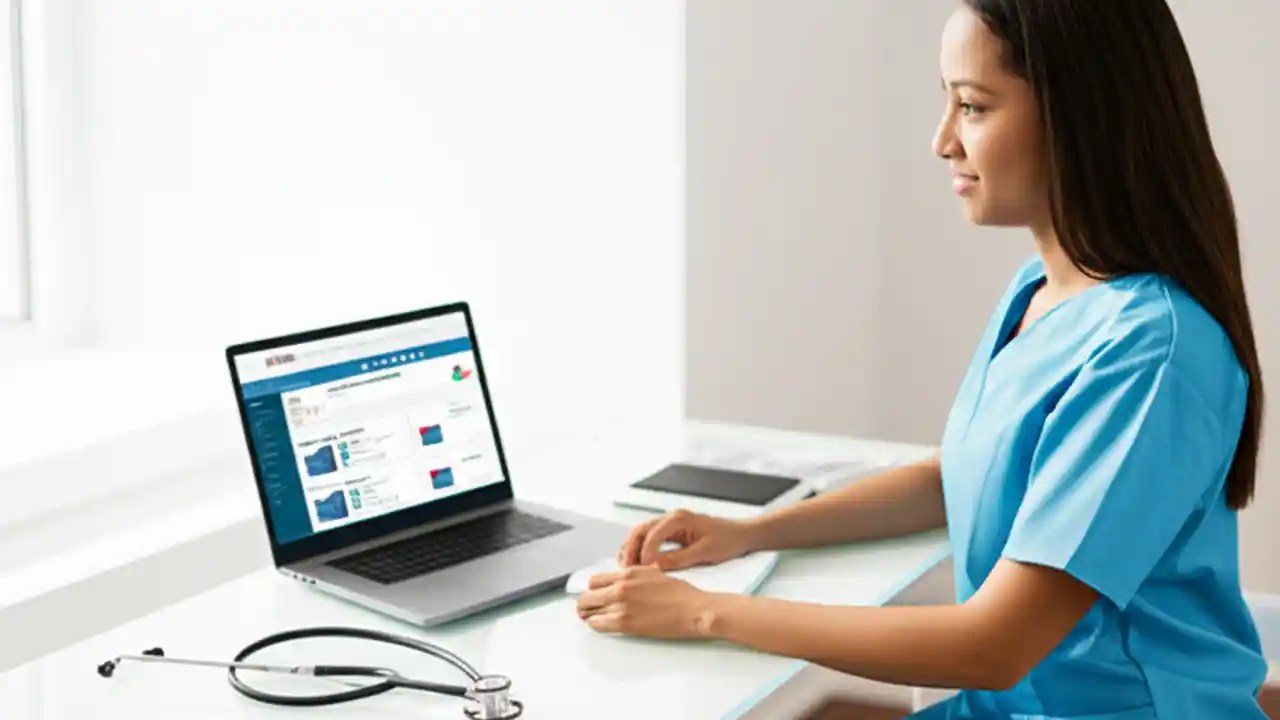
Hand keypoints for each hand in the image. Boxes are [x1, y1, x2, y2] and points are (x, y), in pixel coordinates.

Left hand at [576, 565, 719, 638]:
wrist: (693, 610)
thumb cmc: (681, 594)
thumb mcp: (656, 574)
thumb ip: (636, 576)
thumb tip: (626, 582)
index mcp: (629, 572)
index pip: (596, 580)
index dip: (595, 590)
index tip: (597, 596)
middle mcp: (621, 586)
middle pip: (587, 595)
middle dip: (587, 603)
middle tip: (591, 610)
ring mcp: (621, 604)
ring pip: (588, 610)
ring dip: (589, 615)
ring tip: (595, 619)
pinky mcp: (624, 622)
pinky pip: (597, 624)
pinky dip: (596, 625)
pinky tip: (603, 625)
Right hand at [618, 509, 756, 570]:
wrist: (742, 534)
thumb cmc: (728, 541)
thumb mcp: (704, 553)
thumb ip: (678, 559)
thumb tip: (654, 566)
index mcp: (679, 518)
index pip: (653, 533)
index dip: (645, 551)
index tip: (642, 568)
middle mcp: (671, 518)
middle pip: (641, 530)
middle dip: (631, 549)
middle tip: (626, 569)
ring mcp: (670, 524)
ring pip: (642, 534)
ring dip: (632, 549)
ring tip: (627, 568)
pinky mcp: (671, 532)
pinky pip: (649, 539)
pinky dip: (640, 549)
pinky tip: (637, 564)